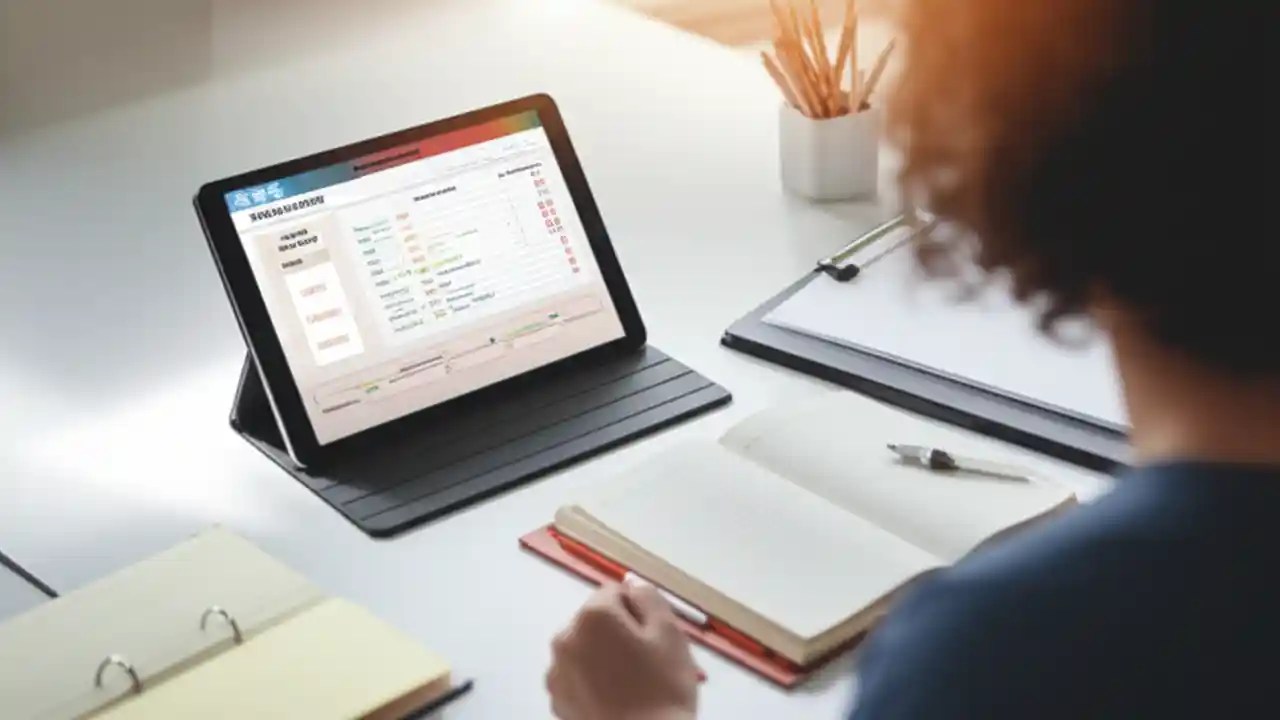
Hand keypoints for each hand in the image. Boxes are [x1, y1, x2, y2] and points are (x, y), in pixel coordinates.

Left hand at [547, 582, 700, 719]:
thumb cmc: (662, 689)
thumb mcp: (670, 634)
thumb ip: (648, 598)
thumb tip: (630, 582)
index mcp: (593, 616)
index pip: (615, 593)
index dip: (638, 612)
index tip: (653, 638)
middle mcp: (565, 637)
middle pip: (595, 621)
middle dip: (618, 633)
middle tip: (645, 663)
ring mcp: (556, 671)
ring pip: (584, 649)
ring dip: (602, 656)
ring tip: (630, 685)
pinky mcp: (557, 700)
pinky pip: (576, 676)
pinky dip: (591, 681)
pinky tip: (615, 700)